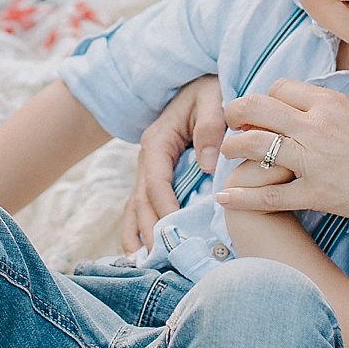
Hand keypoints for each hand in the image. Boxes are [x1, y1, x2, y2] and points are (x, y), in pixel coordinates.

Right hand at [122, 75, 223, 251]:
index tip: (176, 230)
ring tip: (147, 265)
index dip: (164, 207)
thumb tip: (206, 164)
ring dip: (139, 236)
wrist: (203, 82)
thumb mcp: (212, 99)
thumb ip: (210, 127)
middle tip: (162, 259)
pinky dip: (142, 230)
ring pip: (136, 208)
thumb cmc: (209, 89)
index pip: (156, 181)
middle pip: (141, 201)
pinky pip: (144, 207)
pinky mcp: (158, 178)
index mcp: (158, 142)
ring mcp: (149, 170)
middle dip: (149, 231)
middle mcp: (148, 159)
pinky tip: (147, 254)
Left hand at [218, 79, 348, 224]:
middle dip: (235, 114)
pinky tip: (224, 196)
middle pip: (257, 109)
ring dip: (233, 148)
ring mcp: (316, 161)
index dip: (264, 97)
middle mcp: (318, 126)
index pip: (280, 89)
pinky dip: (243, 196)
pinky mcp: (320, 195)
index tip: (259, 109)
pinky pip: (271, 195)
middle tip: (227, 122)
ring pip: (256, 147)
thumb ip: (339, 108)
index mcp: (332, 103)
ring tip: (224, 153)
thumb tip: (321, 106)